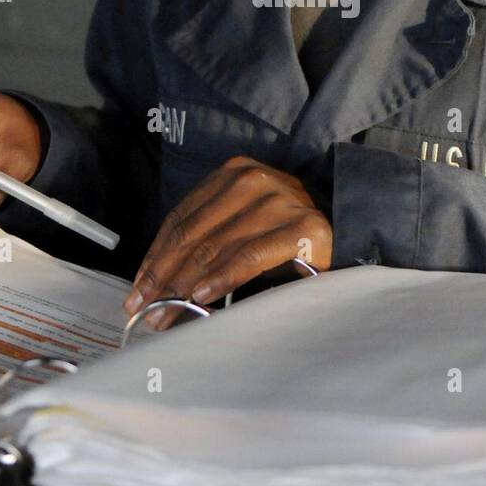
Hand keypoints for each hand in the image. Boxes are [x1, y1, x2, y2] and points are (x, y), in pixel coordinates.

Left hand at [123, 155, 331, 328]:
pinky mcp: (301, 228)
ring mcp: (279, 201)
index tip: (137, 288)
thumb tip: (158, 283)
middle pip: (193, 234)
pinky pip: (248, 257)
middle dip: (164, 276)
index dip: (155, 256)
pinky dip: (221, 278)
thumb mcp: (242, 227)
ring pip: (215, 247)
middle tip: (144, 309)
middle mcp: (253, 179)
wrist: (347, 233)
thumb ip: (207, 241)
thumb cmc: (286, 237)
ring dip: (185, 285)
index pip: (181, 218)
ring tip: (166, 312)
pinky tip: (202, 297)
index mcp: (233, 172)